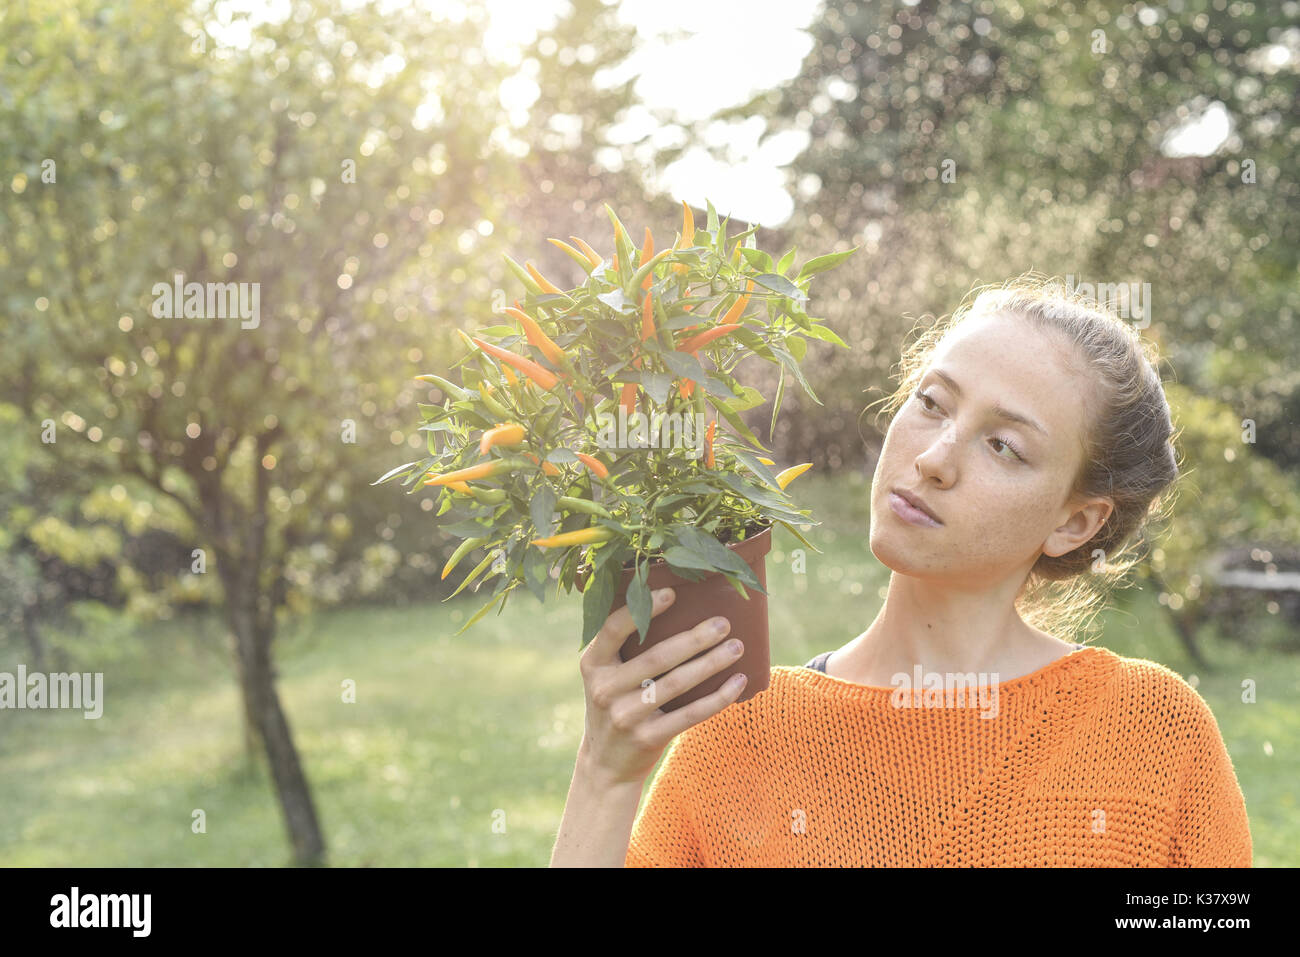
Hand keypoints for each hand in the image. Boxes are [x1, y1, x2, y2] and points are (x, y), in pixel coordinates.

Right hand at [576, 586, 745, 786]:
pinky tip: (737, 682)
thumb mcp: (605, 675)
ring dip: (711, 663)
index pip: (614, 629)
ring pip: (677, 684)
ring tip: (737, 647)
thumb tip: (679, 605)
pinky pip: (690, 714)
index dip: (642, 609)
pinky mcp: (647, 738)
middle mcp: (605, 689)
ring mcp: (625, 716)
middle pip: (656, 657)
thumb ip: (626, 648)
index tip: (673, 592)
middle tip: (723, 623)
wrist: (605, 764)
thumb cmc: (616, 704)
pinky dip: (717, 698)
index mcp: (593, 664)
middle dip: (694, 638)